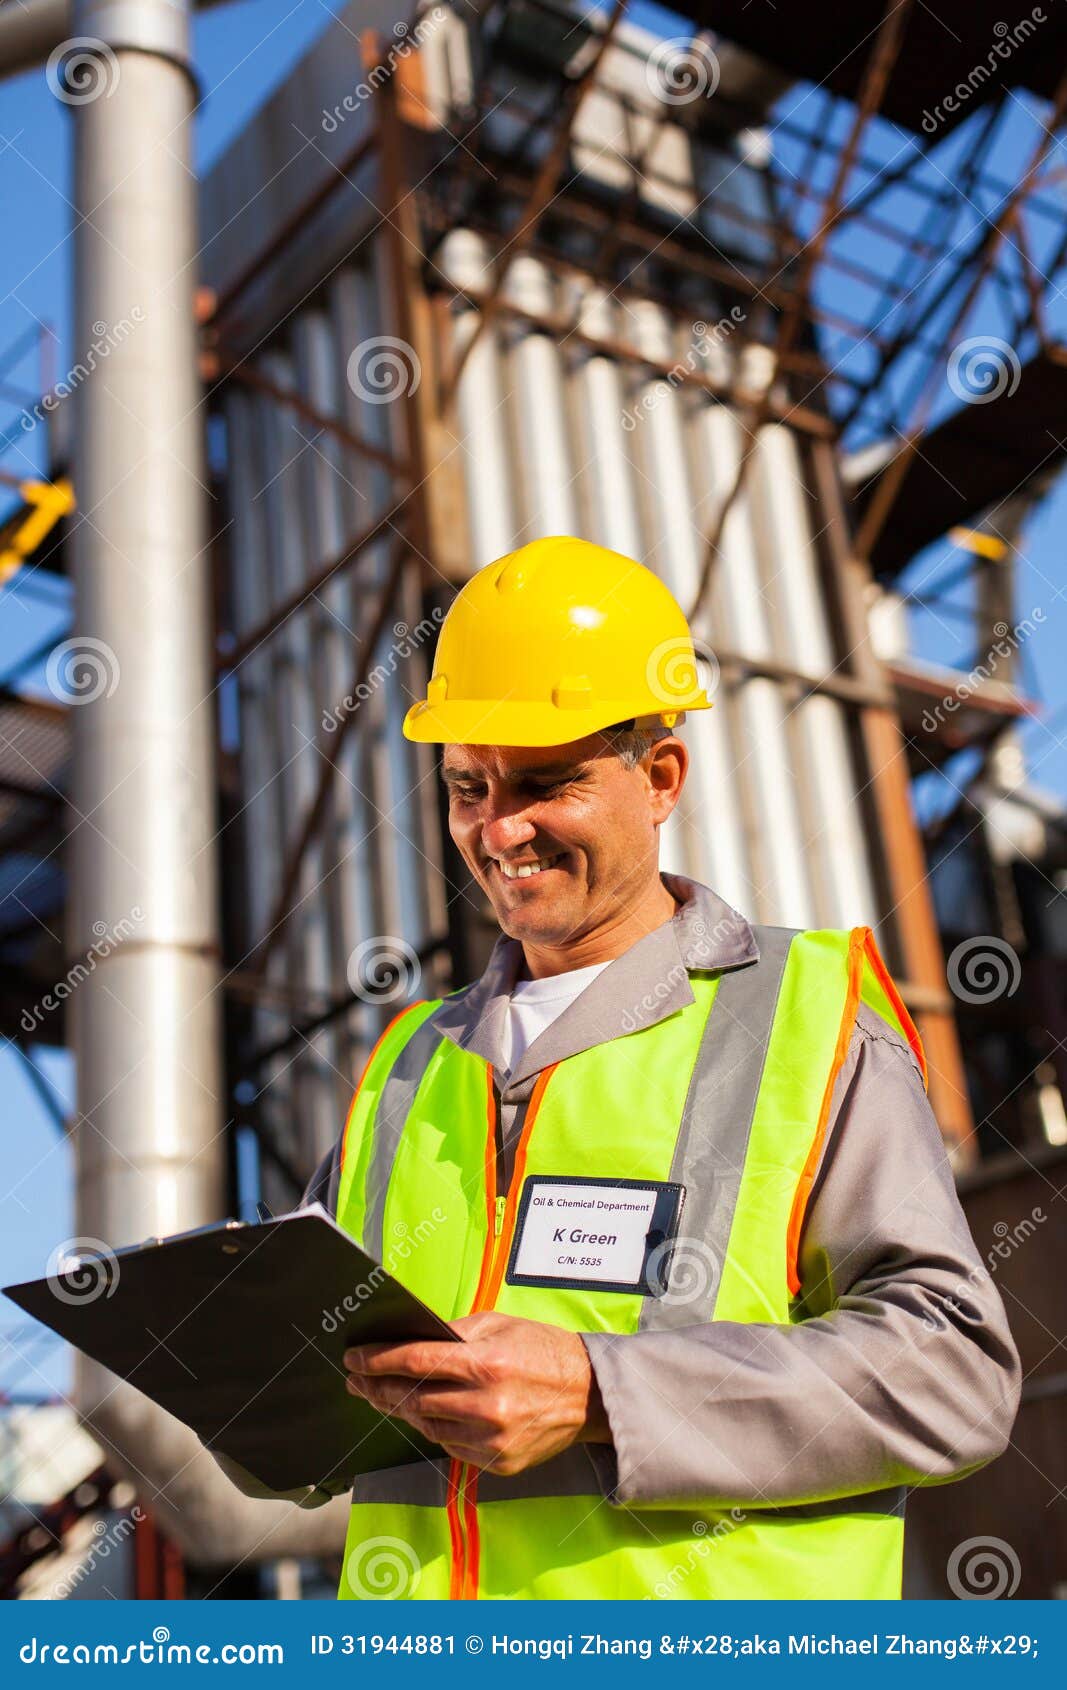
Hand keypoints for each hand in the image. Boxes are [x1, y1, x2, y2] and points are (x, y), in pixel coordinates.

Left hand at [343, 1310, 611, 1475]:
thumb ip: (454, 1334)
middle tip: (356, 1379)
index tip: (353, 1358)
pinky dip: (434, 1429)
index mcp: (487, 1363)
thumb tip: (410, 1340)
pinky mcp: (498, 1463)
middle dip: (378, 1387)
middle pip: (414, 1399)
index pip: (416, 1362)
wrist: (590, 1394)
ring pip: (427, 1427)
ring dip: (401, 1410)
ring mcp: (492, 1439)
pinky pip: (451, 1447)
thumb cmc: (543, 1351)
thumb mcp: (500, 1325)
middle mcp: (487, 1405)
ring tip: (382, 1395)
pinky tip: (423, 1415)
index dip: (378, 1360)